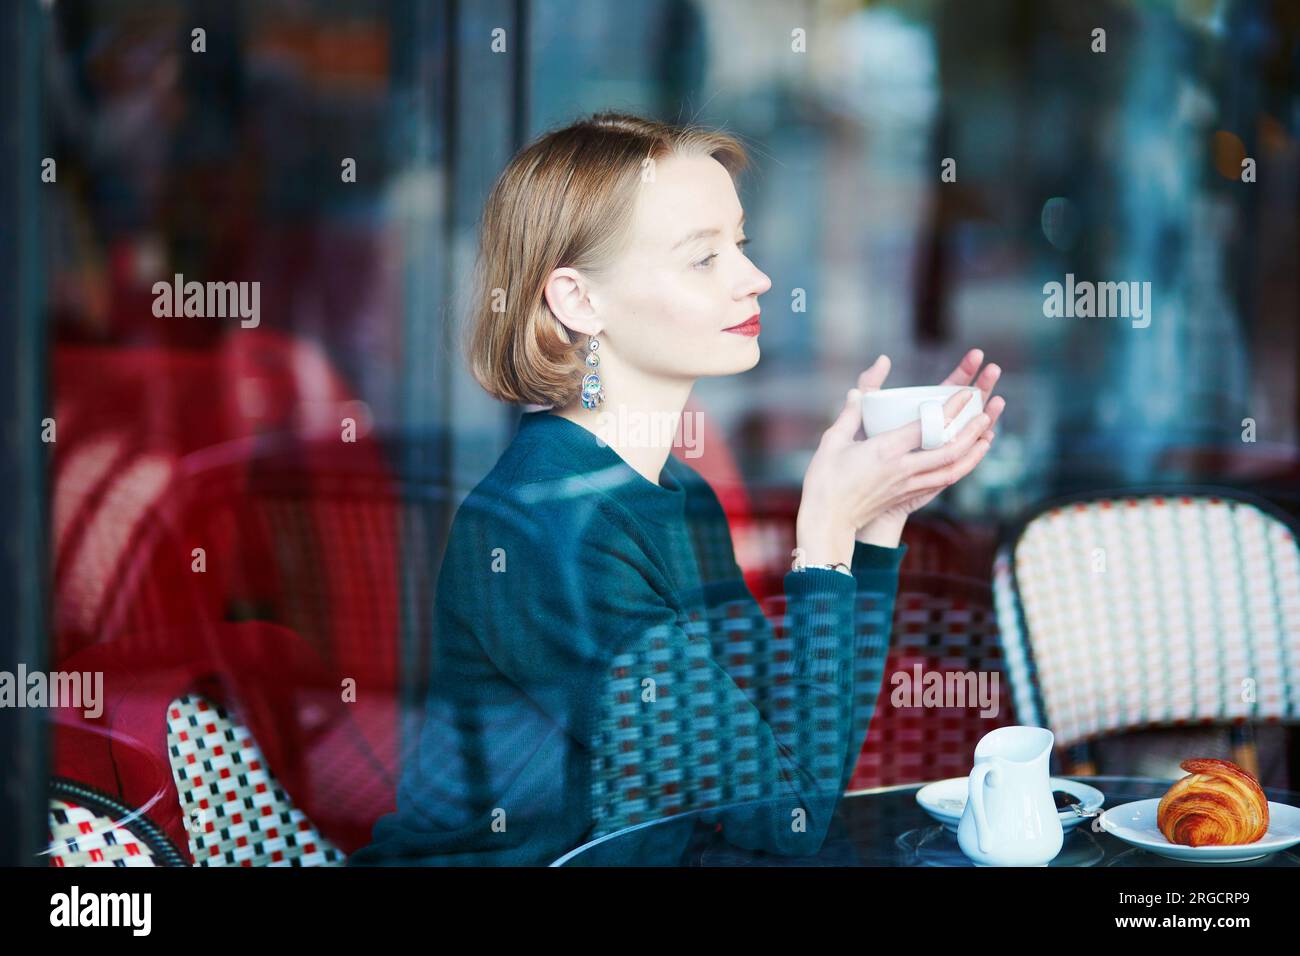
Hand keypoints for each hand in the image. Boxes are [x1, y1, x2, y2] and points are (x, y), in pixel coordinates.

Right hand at [797, 383, 990, 563]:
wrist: (828, 522)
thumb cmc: (825, 481)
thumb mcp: (832, 442)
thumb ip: (849, 414)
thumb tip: (856, 393)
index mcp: (885, 451)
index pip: (926, 427)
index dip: (949, 409)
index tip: (965, 393)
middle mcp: (903, 469)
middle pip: (948, 450)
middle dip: (971, 431)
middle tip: (986, 413)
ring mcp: (908, 485)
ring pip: (951, 469)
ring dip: (972, 453)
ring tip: (987, 436)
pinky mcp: (908, 496)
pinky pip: (942, 481)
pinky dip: (959, 468)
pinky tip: (967, 460)